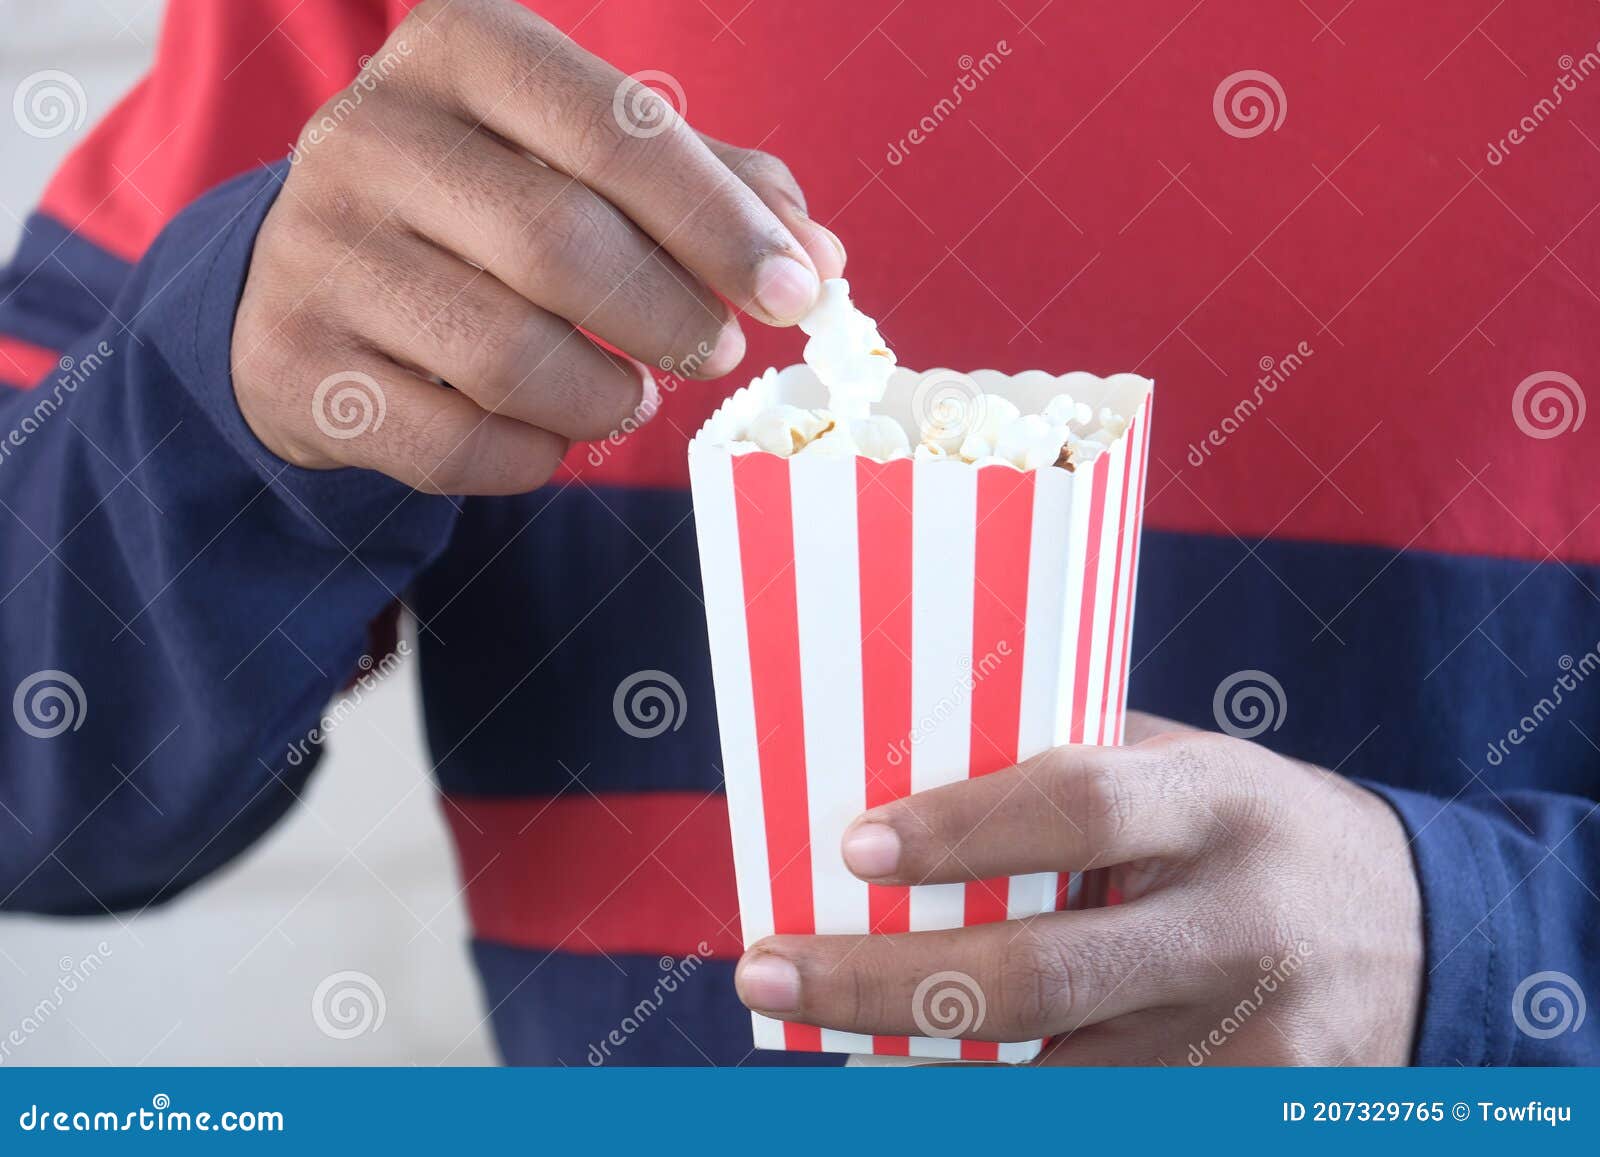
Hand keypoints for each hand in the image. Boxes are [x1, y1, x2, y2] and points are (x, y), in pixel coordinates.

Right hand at [232, 0, 842, 492]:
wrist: (307, 278)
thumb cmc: (485, 207)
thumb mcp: (585, 160)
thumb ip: (707, 190)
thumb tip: (819, 261)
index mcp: (459, 50)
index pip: (614, 130)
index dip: (719, 221)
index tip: (796, 292)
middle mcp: (368, 134)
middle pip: (563, 247)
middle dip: (670, 316)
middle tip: (716, 352)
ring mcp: (317, 253)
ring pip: (511, 359)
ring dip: (606, 398)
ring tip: (631, 393)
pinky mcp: (293, 366)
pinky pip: (454, 446)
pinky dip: (533, 457)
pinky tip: (550, 432)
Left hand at [734, 712, 1424, 1064]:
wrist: (1429, 933)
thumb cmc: (1261, 830)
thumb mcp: (1194, 769)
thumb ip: (1076, 772)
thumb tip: (911, 780)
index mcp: (1219, 806)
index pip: (1078, 809)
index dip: (962, 829)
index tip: (854, 844)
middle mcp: (1239, 926)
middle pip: (1039, 976)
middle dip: (882, 983)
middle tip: (769, 974)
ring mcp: (1253, 1042)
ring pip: (1055, 1084)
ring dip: (919, 1075)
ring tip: (817, 1040)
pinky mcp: (1256, 1113)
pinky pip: (1107, 1123)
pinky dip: (1007, 1112)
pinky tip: (927, 1091)